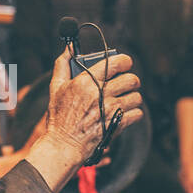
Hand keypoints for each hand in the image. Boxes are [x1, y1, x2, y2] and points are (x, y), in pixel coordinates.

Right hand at [42, 47, 143, 164]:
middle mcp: (100, 94)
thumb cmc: (59, 117)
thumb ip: (62, 64)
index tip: (126, 63)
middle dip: (132, 80)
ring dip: (133, 98)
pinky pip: (137, 114)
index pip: (116, 63)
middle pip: (131, 79)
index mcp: (86, 82)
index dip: (125, 61)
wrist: (64, 145)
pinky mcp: (117, 125)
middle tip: (127, 83)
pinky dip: (134, 114)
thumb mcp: (56, 87)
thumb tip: (69, 48)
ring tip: (125, 100)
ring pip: (136, 97)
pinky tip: (125, 113)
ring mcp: (110, 110)